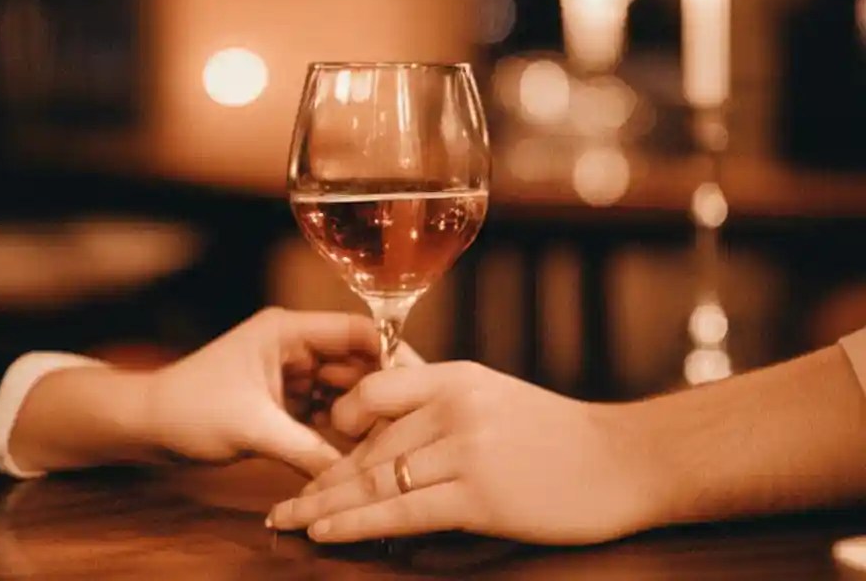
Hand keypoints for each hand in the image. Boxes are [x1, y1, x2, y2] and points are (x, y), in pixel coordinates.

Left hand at [10, 307, 380, 477]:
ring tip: (396, 442)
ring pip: (345, 391)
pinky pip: (326, 412)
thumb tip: (356, 479)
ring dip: (365, 415)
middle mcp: (294, 346)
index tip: (421, 388)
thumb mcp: (253, 430)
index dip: (392, 356)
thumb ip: (308, 450)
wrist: (144, 427)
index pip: (357, 332)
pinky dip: (342, 430)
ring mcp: (291, 373)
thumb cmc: (188, 410)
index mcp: (287, 331)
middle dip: (381, 393)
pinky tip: (365, 452)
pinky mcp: (285, 401)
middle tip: (415, 426)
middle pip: (357, 363)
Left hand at [267, 362, 657, 543]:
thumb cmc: (562, 437)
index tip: (315, 454)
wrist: (628, 461)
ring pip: (376, 480)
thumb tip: (389, 443)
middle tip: (281, 504)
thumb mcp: (497, 400)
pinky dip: (356, 524)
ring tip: (288, 523)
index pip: (375, 394)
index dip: (339, 426)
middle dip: (320, 479)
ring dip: (325, 506)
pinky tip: (326, 533)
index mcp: (457, 377)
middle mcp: (454, 407)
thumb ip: (444, 410)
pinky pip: (402, 512)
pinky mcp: (479, 496)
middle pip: (369, 447)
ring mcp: (466, 450)